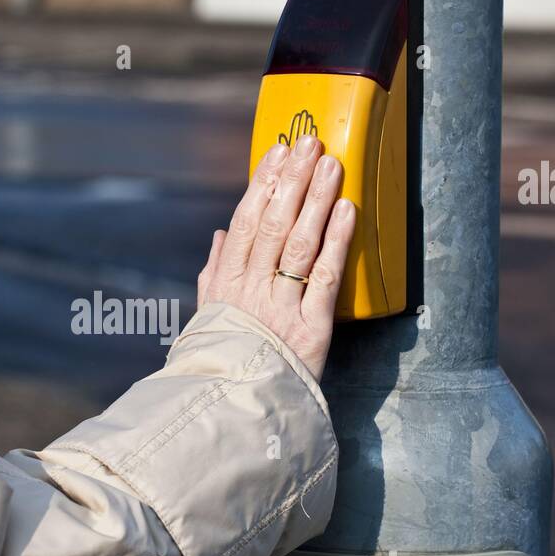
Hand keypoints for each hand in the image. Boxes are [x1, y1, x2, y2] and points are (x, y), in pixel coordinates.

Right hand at [197, 136, 355, 379]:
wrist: (233, 412)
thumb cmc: (220, 363)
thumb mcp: (207, 319)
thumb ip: (212, 275)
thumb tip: (220, 235)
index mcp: (225, 285)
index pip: (244, 222)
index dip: (262, 183)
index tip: (277, 153)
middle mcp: (251, 291)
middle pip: (272, 224)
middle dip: (293, 180)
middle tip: (310, 143)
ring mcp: (280, 308)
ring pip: (298, 243)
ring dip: (316, 200)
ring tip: (332, 165)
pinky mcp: (310, 330)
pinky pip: (325, 278)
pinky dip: (336, 242)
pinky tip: (347, 211)